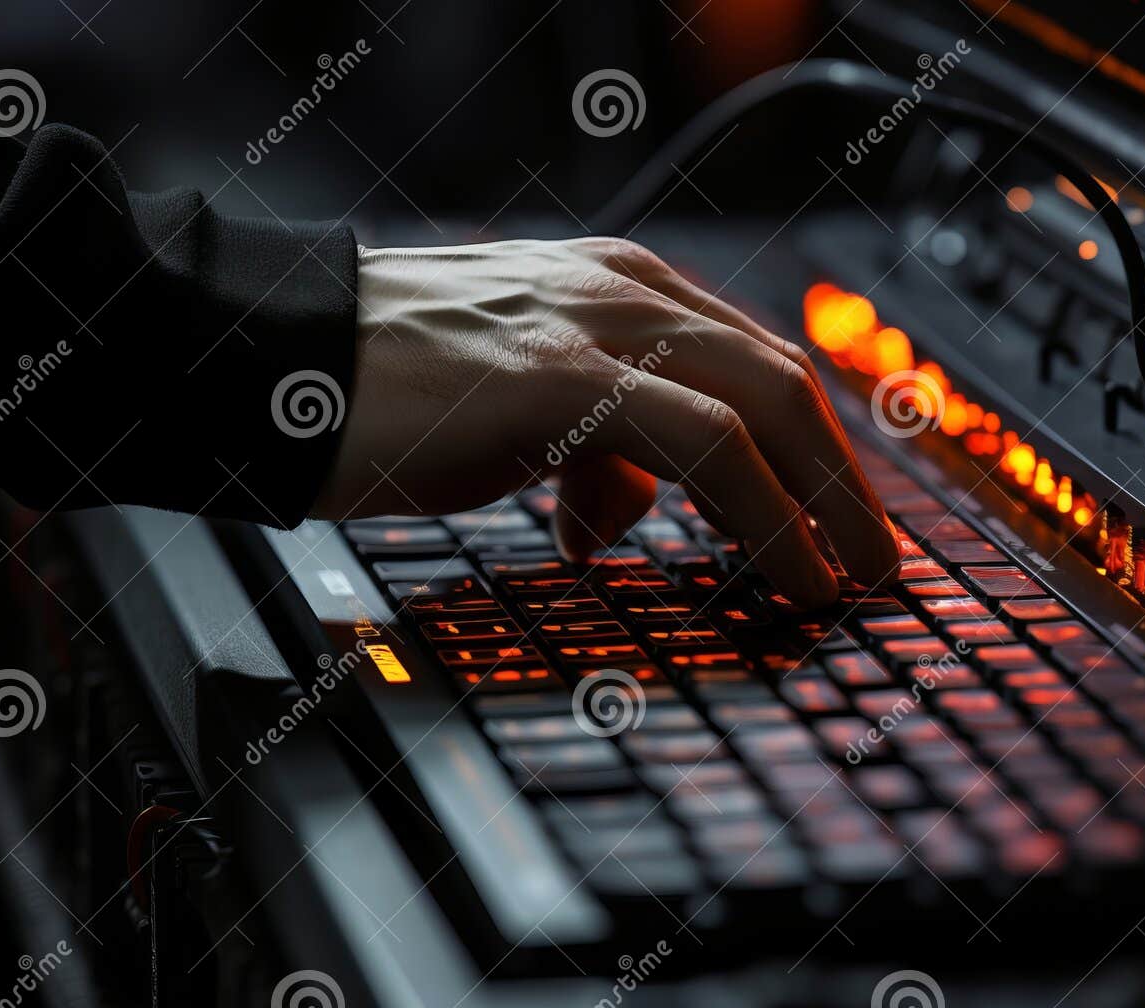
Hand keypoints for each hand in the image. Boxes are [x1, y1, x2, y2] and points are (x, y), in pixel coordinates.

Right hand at [313, 237, 897, 606]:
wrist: (269, 362)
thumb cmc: (381, 391)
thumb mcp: (511, 415)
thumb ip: (581, 450)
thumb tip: (616, 520)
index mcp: (614, 290)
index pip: (752, 361)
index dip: (811, 447)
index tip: (841, 517)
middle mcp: (622, 291)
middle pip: (783, 378)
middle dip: (844, 478)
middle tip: (875, 557)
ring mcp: (596, 326)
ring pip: (767, 403)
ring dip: (828, 502)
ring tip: (852, 580)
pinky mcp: (564, 378)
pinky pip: (711, 447)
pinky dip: (770, 516)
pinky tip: (792, 573)